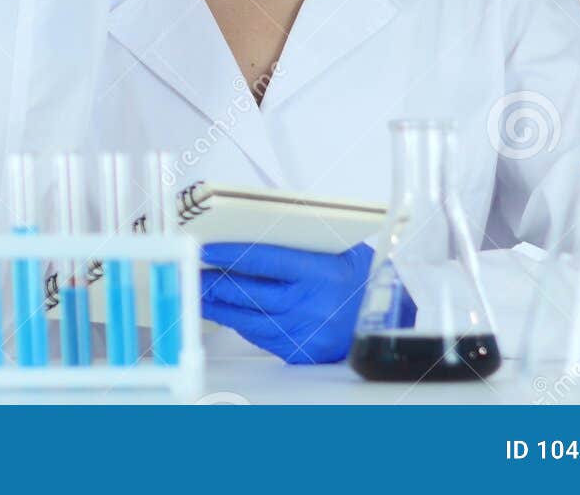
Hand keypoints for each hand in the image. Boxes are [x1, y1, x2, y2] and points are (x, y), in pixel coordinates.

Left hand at [200, 241, 378, 363]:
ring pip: (247, 317)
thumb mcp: (338, 249)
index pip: (262, 260)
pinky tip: (225, 312)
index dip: (229, 254)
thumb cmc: (363, 278)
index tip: (207, 248)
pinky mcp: (299, 352)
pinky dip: (239, 322)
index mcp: (320, 273)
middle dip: (214, 281)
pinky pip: (260, 335)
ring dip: (218, 305)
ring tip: (198, 291)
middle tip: (192, 270)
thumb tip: (252, 226)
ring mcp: (303, 332)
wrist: (387, 322)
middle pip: (248, 292)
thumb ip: (300, 239)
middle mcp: (309, 305)